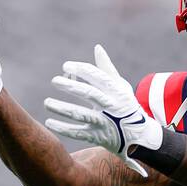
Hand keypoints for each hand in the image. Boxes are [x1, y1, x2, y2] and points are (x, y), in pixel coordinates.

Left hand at [44, 45, 162, 176]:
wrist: (139, 136)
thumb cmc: (126, 106)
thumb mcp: (121, 87)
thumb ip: (107, 69)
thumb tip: (97, 48)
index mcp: (116, 91)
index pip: (97, 76)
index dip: (80, 70)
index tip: (66, 66)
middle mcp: (111, 106)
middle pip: (89, 94)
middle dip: (70, 87)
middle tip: (54, 80)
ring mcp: (105, 123)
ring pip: (81, 114)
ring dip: (62, 108)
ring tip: (47, 102)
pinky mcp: (99, 137)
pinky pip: (78, 132)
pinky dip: (63, 128)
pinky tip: (50, 122)